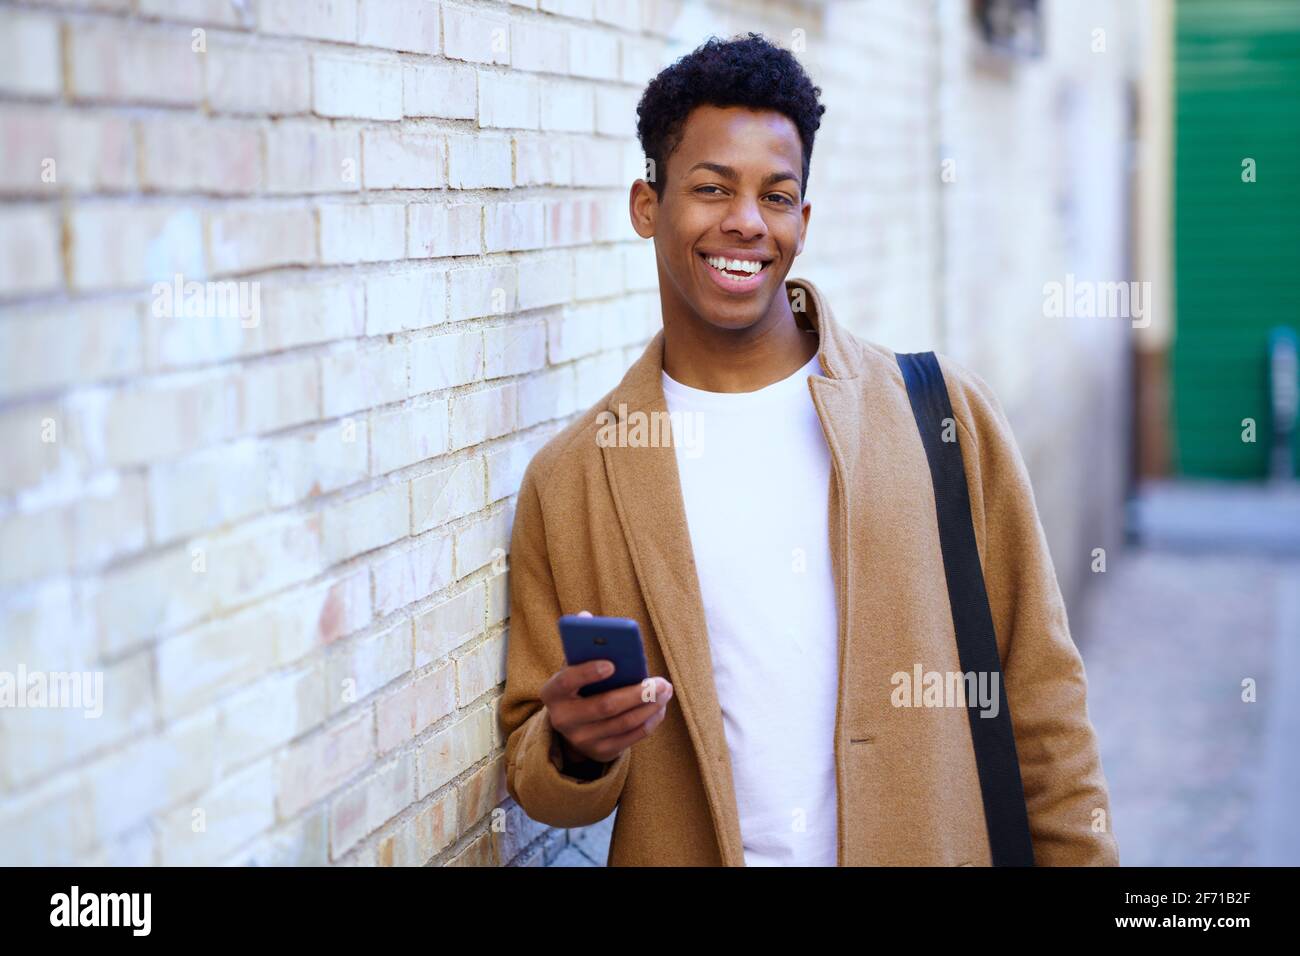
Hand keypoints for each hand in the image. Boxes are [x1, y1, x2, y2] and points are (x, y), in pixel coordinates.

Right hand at [542, 610, 672, 765]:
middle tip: (661, 681)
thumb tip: (586, 616)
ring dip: (649, 706)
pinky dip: (649, 721)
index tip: (612, 663)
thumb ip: (581, 646)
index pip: (567, 681)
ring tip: (665, 690)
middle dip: (636, 693)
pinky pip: (631, 738)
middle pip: (604, 706)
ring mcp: (581, 739)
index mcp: (552, 692)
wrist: (574, 728)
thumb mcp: (573, 667)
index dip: (588, 672)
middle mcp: (563, 719)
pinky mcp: (601, 752)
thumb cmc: (578, 687)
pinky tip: (659, 707)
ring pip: (622, 723)